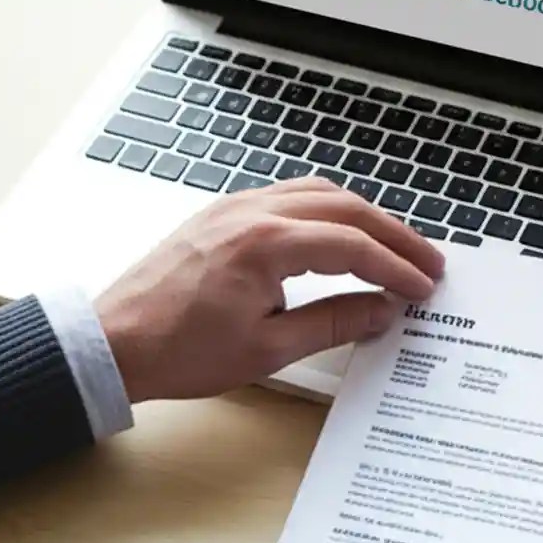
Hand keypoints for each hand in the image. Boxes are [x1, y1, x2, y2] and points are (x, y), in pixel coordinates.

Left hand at [95, 176, 445, 402]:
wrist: (114, 342)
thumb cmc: (181, 350)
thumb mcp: (268, 348)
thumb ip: (335, 322)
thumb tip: (383, 310)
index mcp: (265, 244)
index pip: (353, 246)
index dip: (396, 267)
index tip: (423, 288)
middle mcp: (252, 212)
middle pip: (345, 208)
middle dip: (394, 235)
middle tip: (428, 262)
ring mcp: (235, 207)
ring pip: (319, 193)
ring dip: (364, 217)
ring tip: (394, 246)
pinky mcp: (223, 214)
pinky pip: (290, 196)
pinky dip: (329, 210)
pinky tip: (342, 234)